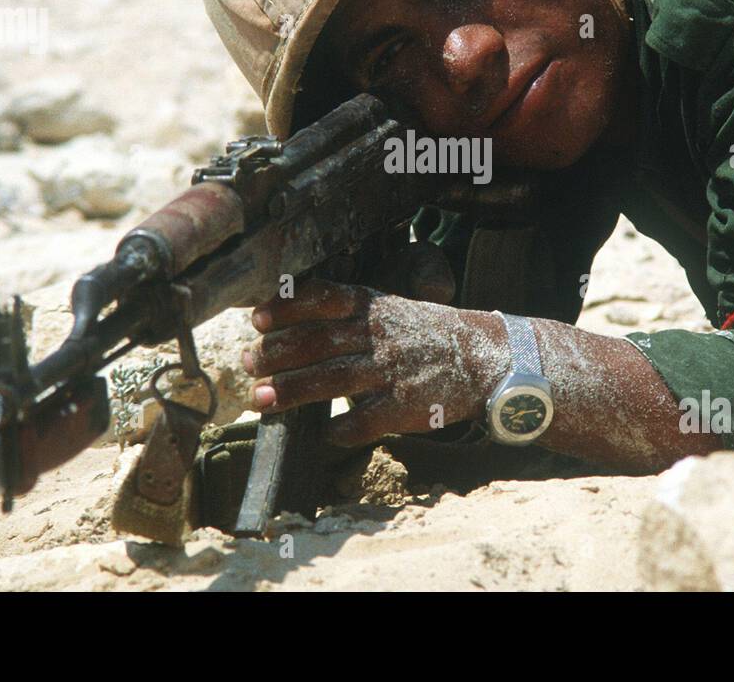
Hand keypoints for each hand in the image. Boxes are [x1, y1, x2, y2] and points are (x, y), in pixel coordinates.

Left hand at [243, 279, 505, 447]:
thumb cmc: (430, 334)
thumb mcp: (394, 309)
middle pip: (319, 341)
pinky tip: (323, 434)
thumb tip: (292, 324)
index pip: (325, 299)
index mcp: (377, 307)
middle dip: (277, 353)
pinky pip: (364, 420)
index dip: (288, 308)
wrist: (487, 358)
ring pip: (332, 379)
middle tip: (246, 363)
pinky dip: (340, 429)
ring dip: (291, 391)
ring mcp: (393, 370)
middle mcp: (381, 335)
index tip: (256, 318)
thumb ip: (352, 314)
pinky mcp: (406, 406)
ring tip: (259, 400)